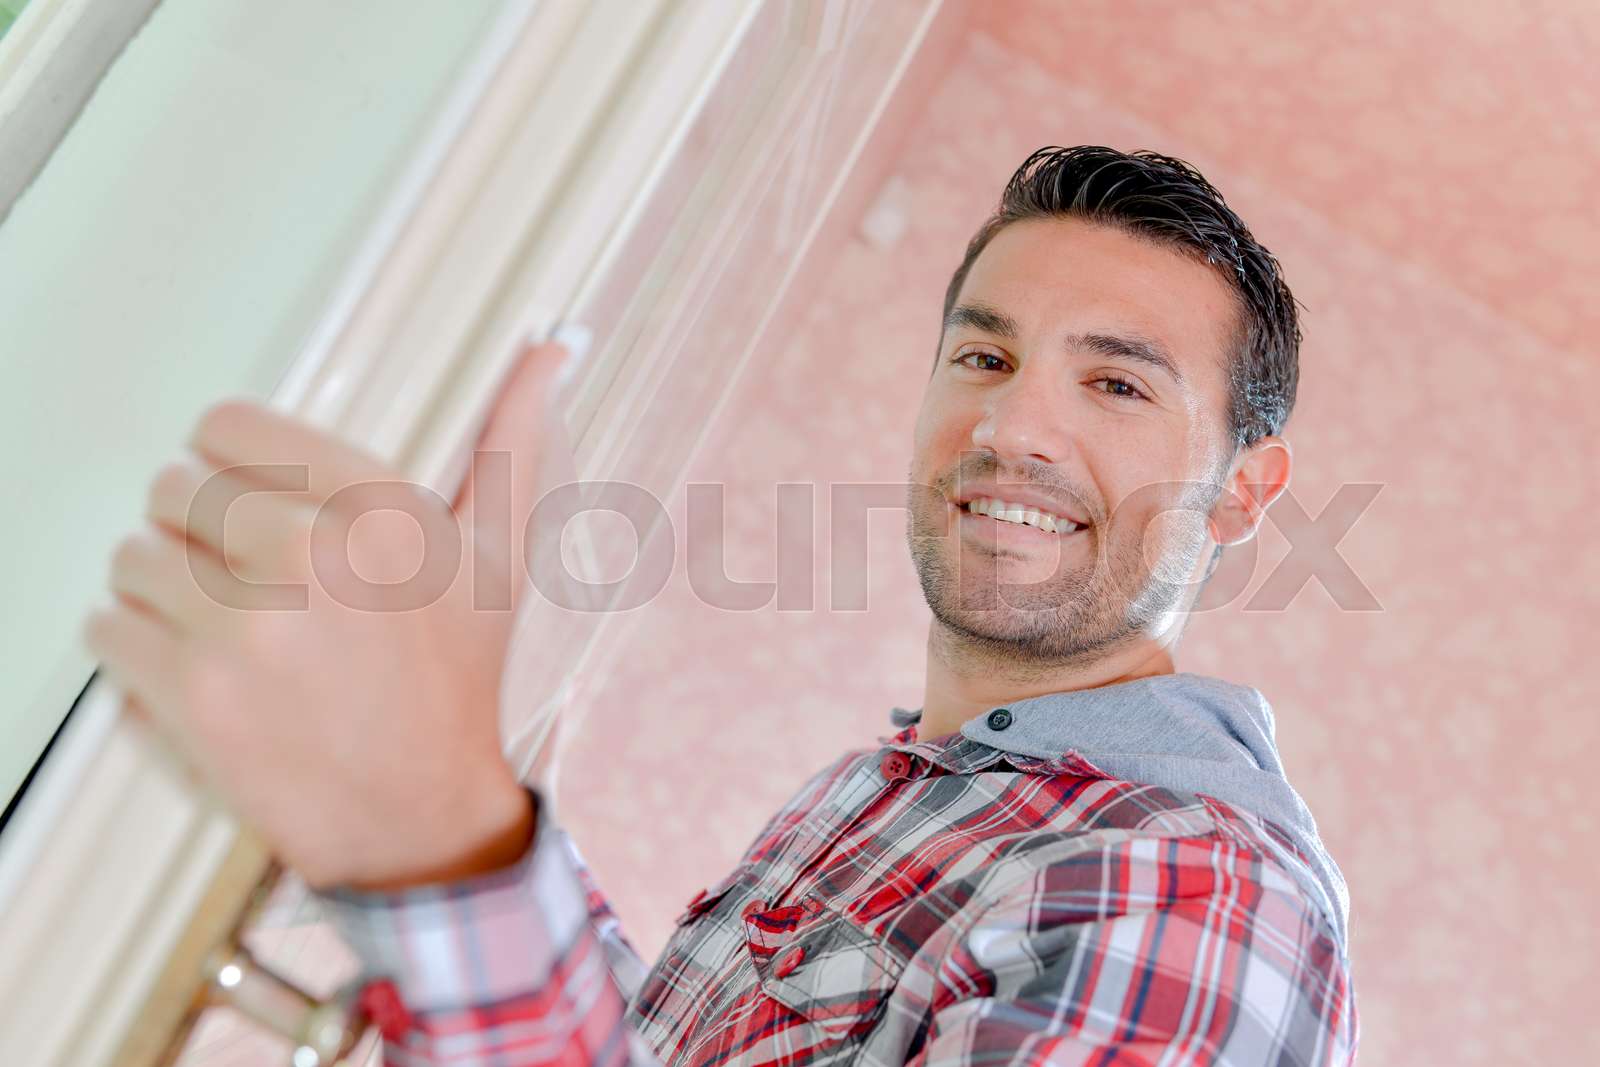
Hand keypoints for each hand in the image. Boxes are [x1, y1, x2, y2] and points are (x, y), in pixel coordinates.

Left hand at [83, 339, 571, 890]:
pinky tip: (194, 667)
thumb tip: (555, 349)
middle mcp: (311, 557)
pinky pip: (105, 630)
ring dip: (160, 591)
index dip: (227, 463)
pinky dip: (134, 649)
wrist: (422, 820)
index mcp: (381, 510)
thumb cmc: (456, 680)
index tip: (251, 503)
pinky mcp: (193, 697)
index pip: (224, 426)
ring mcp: (245, 630)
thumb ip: (513, 444)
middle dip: (194, 531)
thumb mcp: (499, 558)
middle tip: (239, 578)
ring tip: (218, 627)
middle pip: (169, 489)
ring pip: (130, 560)